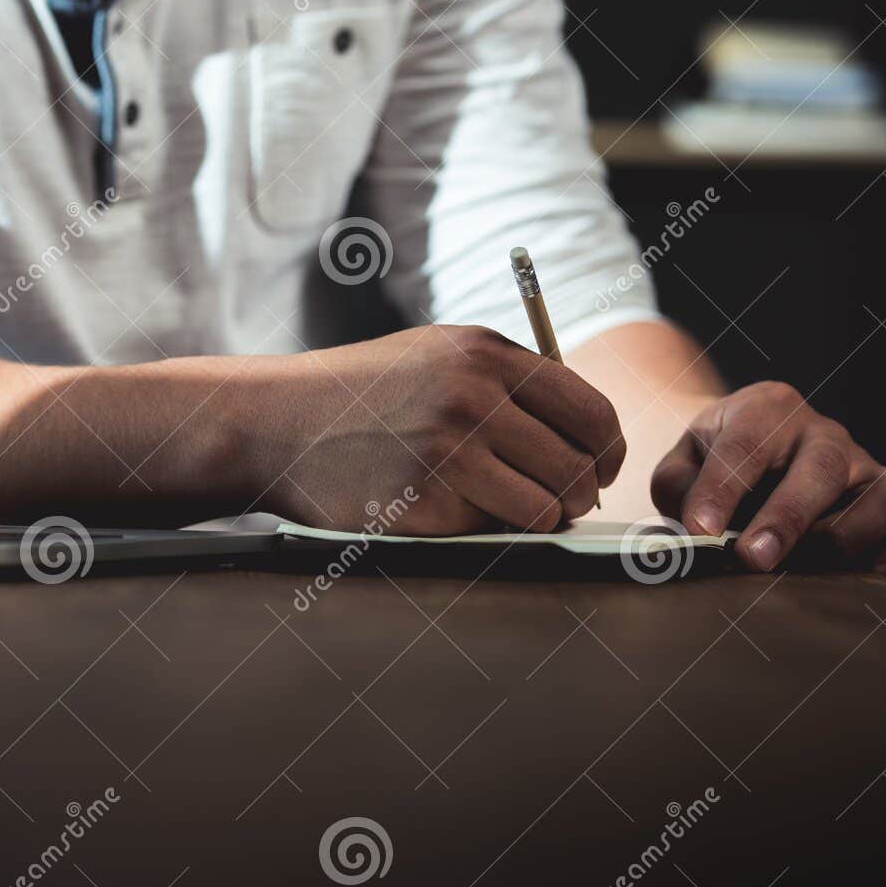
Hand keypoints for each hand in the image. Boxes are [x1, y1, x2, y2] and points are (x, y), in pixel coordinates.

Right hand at [254, 325, 625, 534]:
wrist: (277, 423)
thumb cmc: (362, 393)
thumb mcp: (436, 355)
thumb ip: (508, 380)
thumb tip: (587, 438)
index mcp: (484, 355)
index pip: (590, 411)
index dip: (608, 450)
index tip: (601, 468)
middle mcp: (473, 398)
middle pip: (578, 466)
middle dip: (578, 493)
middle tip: (559, 501)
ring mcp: (448, 453)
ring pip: (546, 508)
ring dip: (538, 518)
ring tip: (505, 508)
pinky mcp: (424, 504)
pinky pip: (492, 532)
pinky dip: (483, 530)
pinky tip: (446, 509)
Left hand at [651, 381, 885, 573]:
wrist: (748, 444)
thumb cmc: (712, 460)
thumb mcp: (682, 460)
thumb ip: (678, 486)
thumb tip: (695, 525)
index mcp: (766, 410)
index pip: (745, 446)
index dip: (721, 490)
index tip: (700, 530)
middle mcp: (825, 435)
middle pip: (822, 470)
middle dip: (788, 518)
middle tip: (754, 558)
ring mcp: (867, 467)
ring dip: (852, 536)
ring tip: (811, 565)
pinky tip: (882, 570)